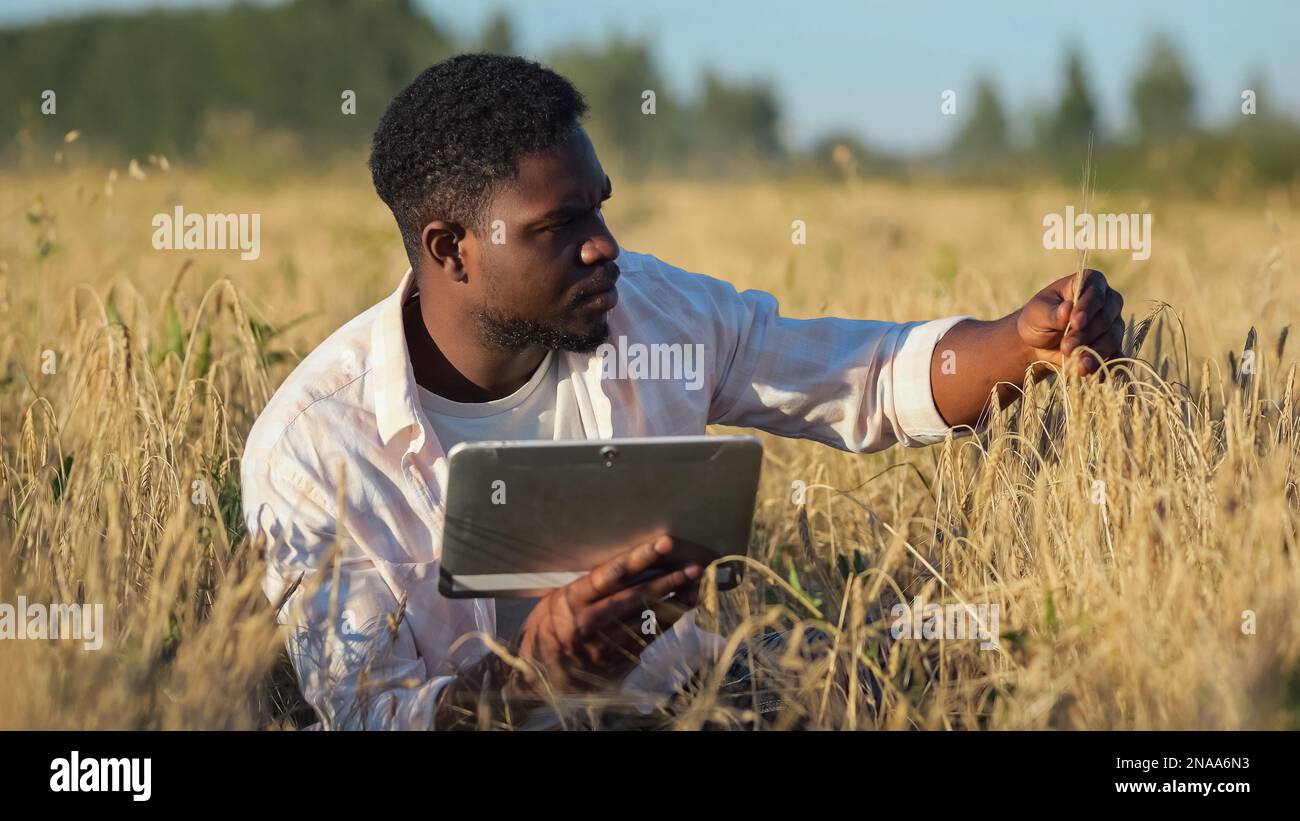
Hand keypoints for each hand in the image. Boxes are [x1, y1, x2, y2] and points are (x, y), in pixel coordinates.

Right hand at [512, 535, 702, 694]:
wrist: (539, 675)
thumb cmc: (548, 628)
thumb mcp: (556, 599)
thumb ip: (586, 585)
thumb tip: (623, 565)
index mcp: (573, 599)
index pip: (613, 573)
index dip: (642, 557)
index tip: (665, 544)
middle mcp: (591, 620)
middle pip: (638, 595)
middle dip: (670, 580)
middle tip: (695, 568)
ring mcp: (606, 643)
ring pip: (649, 619)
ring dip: (677, 603)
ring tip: (697, 587)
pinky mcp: (617, 660)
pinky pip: (649, 638)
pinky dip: (668, 623)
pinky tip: (682, 611)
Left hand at [1016, 268, 1124, 376]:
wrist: (1038, 343)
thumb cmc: (1038, 319)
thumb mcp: (1038, 313)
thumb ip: (1053, 312)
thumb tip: (1068, 309)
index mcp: (1090, 282)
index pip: (1096, 292)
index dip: (1087, 307)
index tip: (1075, 322)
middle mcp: (1108, 301)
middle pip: (1106, 317)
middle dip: (1086, 334)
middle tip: (1067, 346)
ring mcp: (1113, 324)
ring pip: (1112, 337)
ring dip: (1094, 351)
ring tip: (1077, 365)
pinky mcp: (1113, 346)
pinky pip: (1117, 356)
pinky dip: (1107, 366)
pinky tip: (1096, 376)